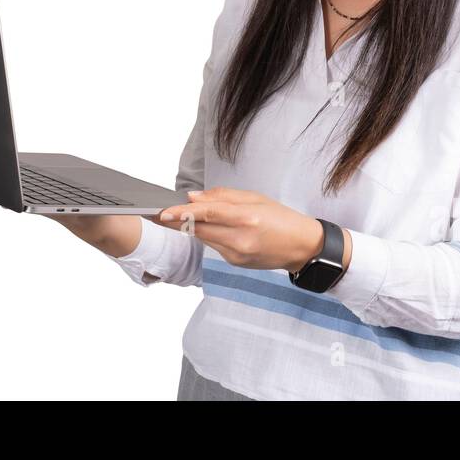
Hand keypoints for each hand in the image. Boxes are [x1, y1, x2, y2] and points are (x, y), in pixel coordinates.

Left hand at [153, 187, 334, 272]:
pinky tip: (210, 227)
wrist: (302, 247)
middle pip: (199, 229)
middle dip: (177, 222)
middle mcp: (239, 239)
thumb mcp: (255, 198)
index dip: (183, 213)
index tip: (163, 212)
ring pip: (204, 238)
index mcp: (246, 218)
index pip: (207, 213)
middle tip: (158, 213)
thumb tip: (194, 197)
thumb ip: (223, 196)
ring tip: (179, 216)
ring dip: (191, 227)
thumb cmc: (281, 217)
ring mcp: (236, 255)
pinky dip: (208, 235)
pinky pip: (214, 245)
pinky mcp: (235, 263)